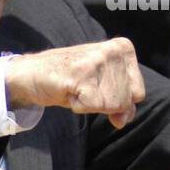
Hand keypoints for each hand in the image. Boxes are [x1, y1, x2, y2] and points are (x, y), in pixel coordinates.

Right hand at [5, 37, 146, 128]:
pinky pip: (91, 106)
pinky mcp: (81, 74)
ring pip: (111, 105)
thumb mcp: (104, 87)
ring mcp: (97, 61)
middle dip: (103, 102)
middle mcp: (113, 51)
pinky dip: (78, 106)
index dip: (117, 98)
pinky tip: (69, 90)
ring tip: (76, 87)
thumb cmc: (70, 79)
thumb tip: (123, 120)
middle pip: (125, 101)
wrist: (32, 73)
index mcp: (123, 48)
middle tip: (84, 86)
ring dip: (90, 104)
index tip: (96, 84)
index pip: (138, 93)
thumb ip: (122, 103)